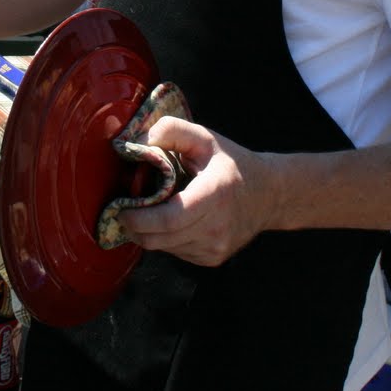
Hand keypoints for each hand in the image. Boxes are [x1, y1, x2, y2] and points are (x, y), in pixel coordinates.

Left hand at [116, 117, 277, 266]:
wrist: (269, 194)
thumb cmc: (231, 163)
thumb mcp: (205, 137)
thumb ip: (171, 131)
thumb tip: (137, 142)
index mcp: (215, 194)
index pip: (170, 218)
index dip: (140, 219)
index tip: (121, 210)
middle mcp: (217, 226)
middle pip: (160, 238)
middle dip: (135, 228)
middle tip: (122, 212)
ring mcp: (215, 247)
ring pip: (164, 247)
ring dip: (149, 233)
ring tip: (148, 212)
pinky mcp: (212, 259)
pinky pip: (176, 252)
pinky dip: (165, 239)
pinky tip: (171, 221)